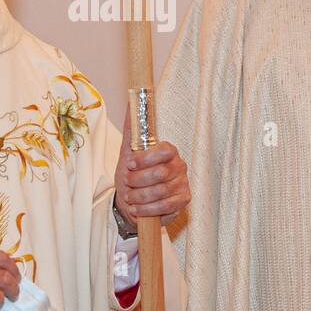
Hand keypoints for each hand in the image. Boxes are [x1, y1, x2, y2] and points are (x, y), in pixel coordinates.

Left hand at [113, 109, 189, 228]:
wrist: (133, 201)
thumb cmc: (132, 175)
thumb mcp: (128, 152)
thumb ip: (131, 129)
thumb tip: (130, 101)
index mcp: (168, 151)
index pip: (165, 150)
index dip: (146, 159)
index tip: (129, 164)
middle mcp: (179, 166)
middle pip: (161, 173)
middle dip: (138, 181)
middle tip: (127, 183)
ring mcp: (183, 183)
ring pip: (161, 191)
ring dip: (140, 196)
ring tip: (130, 197)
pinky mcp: (183, 200)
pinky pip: (166, 206)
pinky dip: (147, 209)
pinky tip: (137, 208)